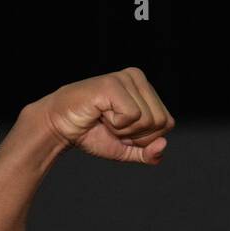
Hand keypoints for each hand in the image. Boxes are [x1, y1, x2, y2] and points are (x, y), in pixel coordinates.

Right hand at [40, 68, 174, 163]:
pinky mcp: (113, 83)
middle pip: (161, 122)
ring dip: (124, 130)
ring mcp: (125, 78)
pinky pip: (132, 115)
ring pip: (147, 119)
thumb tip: (164, 145)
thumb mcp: (127, 149)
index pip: (168, 124)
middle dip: (136, 135)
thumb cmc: (93, 134)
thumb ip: (148, 153)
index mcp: (145, 89)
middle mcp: (138, 78)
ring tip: (105, 118)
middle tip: (112, 125)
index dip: (145, 138)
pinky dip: (116, 124)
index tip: (122, 130)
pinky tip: (100, 113)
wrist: (61, 128)